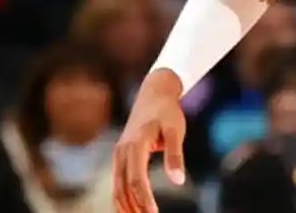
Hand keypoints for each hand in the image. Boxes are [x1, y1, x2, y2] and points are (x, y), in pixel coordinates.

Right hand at [114, 69, 186, 212]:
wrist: (154, 93)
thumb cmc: (167, 112)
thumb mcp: (176, 130)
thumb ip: (175, 155)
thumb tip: (178, 181)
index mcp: (135, 145)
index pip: (136, 180)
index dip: (144, 199)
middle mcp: (122, 151)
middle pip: (123, 187)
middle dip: (134, 207)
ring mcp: (119, 153)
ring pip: (117, 186)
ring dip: (126, 205)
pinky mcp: (121, 155)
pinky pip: (118, 180)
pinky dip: (121, 197)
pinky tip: (130, 209)